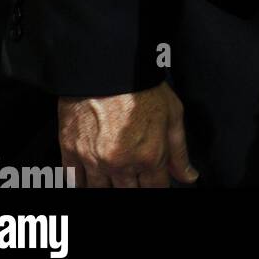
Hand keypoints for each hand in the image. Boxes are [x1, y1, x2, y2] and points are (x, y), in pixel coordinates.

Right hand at [59, 83, 197, 188]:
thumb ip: (179, 150)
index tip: (156, 182)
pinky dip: (82, 183)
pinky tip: (91, 178)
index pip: (156, 190)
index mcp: (149, 156)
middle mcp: (121, 164)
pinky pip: (74, 182)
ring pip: (101, 192)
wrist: (106, 65)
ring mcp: (93, 161)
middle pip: (129, 194)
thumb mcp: (173, 113)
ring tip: (115, 174)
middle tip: (135, 174)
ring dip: (110, 186)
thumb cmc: (141, 84)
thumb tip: (188, 176)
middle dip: (134, 186)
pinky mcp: (71, 152)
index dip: (158, 188)